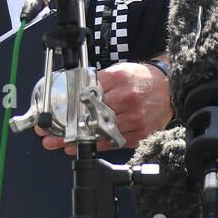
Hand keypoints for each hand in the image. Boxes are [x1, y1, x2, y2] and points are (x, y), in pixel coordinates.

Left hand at [36, 61, 172, 153]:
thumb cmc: (141, 79)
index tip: (54, 113)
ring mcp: (134, 119)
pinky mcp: (138, 135)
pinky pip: (113, 142)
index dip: (69, 105)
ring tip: (58, 142)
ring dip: (77, 139)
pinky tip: (80, 146)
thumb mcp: (119, 71)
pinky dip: (95, 145)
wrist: (168, 89)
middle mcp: (126, 99)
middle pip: (91, 115)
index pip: (88, 93)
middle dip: (67, 126)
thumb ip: (98, 81)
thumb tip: (76, 88)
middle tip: (49, 133)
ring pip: (100, 132)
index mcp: (119, 79)